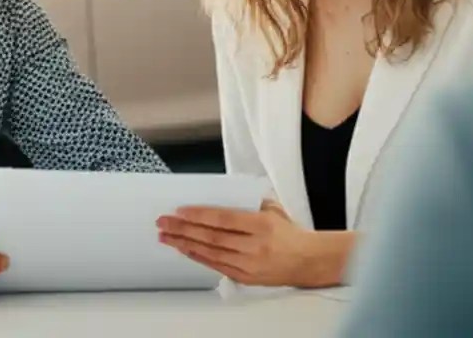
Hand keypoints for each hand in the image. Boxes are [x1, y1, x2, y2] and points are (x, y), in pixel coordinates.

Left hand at [157, 200, 340, 287]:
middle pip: (212, 237)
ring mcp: (249, 265)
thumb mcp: (273, 209)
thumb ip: (248, 203)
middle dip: (184, 229)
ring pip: (211, 253)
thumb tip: (218, 196)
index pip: (224, 219)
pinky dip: (198, 257)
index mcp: (262, 225)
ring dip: (185, 244)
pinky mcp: (246, 277)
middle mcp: (255, 246)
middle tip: (163, 222)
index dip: (200, 215)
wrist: (309, 261)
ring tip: (166, 236)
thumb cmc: (290, 232)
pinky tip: (184, 249)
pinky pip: (216, 266)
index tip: (180, 210)